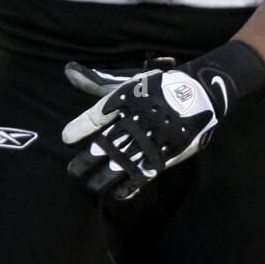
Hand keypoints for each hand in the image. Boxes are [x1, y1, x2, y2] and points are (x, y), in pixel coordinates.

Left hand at [62, 62, 227, 200]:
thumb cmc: (156, 88)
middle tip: (73, 172)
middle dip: (84, 163)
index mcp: (125, 102)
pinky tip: (116, 193)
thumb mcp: (127, 82)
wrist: (198, 94)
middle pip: (103, 147)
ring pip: (119, 165)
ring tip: (92, 186)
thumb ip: (96, 82)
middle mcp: (135, 122)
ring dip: (102, 179)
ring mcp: (149, 141)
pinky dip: (127, 187)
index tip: (66, 138)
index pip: (94, 118)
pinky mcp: (163, 156)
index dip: (78, 129)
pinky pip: (141, 176)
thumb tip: (67, 71)